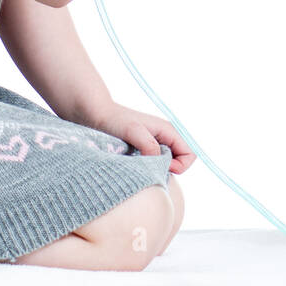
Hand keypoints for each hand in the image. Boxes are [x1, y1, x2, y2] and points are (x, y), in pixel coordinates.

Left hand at [80, 100, 196, 172]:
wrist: (96, 115)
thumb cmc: (114, 121)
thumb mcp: (133, 132)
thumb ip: (149, 146)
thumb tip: (161, 163)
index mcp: (168, 130)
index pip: (189, 155)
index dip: (180, 166)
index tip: (161, 167)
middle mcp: (164, 137)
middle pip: (180, 161)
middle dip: (168, 170)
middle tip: (147, 168)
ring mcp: (154, 143)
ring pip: (167, 164)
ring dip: (156, 170)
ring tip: (139, 167)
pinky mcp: (144, 148)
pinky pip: (154, 163)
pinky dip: (148, 169)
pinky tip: (133, 167)